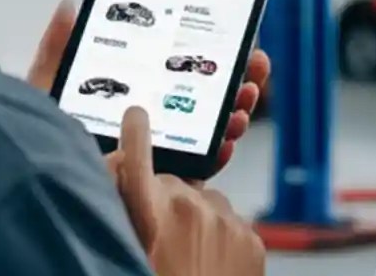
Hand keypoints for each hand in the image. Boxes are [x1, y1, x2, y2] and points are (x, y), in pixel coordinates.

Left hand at [28, 0, 271, 176]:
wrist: (35, 188)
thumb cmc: (34, 142)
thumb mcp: (43, 89)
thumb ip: (56, 49)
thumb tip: (71, 5)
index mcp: (124, 97)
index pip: (173, 70)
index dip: (205, 54)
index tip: (231, 38)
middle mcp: (145, 126)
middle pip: (200, 97)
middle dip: (233, 78)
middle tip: (253, 62)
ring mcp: (156, 154)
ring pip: (208, 129)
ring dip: (234, 110)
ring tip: (244, 95)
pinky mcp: (159, 185)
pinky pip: (199, 169)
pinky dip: (220, 152)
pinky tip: (228, 135)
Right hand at [112, 107, 264, 275]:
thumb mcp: (129, 248)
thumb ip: (126, 216)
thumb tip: (123, 184)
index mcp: (148, 214)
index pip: (136, 160)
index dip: (135, 135)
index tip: (135, 114)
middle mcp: (187, 209)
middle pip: (173, 187)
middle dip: (165, 203)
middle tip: (159, 242)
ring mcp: (224, 222)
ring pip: (205, 206)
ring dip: (196, 223)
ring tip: (187, 261)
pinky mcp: (252, 239)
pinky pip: (232, 226)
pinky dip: (221, 240)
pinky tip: (210, 268)